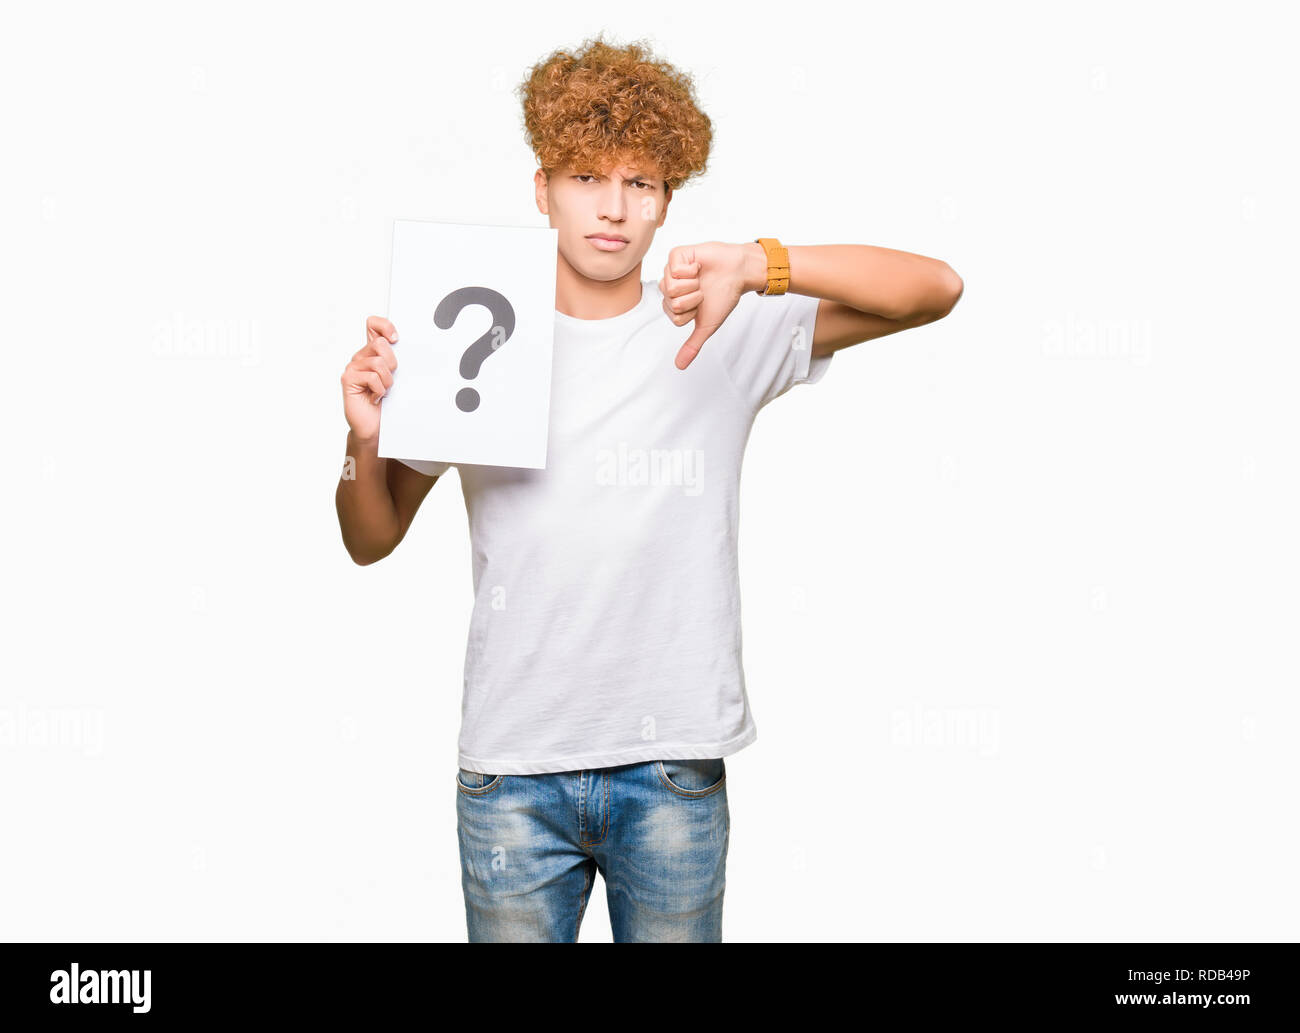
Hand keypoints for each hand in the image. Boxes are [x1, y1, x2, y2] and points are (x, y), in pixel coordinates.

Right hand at [341, 316, 399, 441]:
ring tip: (383, 391)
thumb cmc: (385, 404)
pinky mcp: (348, 379)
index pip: (373, 325)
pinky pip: (371, 376)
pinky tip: (375, 397)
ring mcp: (352, 368)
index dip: (384, 325)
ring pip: (378, 362)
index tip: (396, 338)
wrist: (374, 427)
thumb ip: (395, 361)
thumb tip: (402, 345)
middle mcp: (360, 357)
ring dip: (387, 381)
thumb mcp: (394, 379)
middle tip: (390, 379)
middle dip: (392, 363)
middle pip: (379, 343)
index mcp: (371, 353)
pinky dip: (380, 390)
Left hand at [659, 241, 755, 369]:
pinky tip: (699, 266)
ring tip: (701, 279)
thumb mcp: (707, 325)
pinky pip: (674, 270)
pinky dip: (692, 271)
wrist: (738, 272)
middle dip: (693, 299)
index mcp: (674, 303)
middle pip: (672, 303)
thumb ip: (692, 345)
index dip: (692, 312)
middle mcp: (670, 286)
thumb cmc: (723, 296)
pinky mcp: (677, 255)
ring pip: (671, 288)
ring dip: (693, 285)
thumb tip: (680, 366)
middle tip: (703, 290)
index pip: (674, 316)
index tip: (702, 303)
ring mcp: (671, 270)